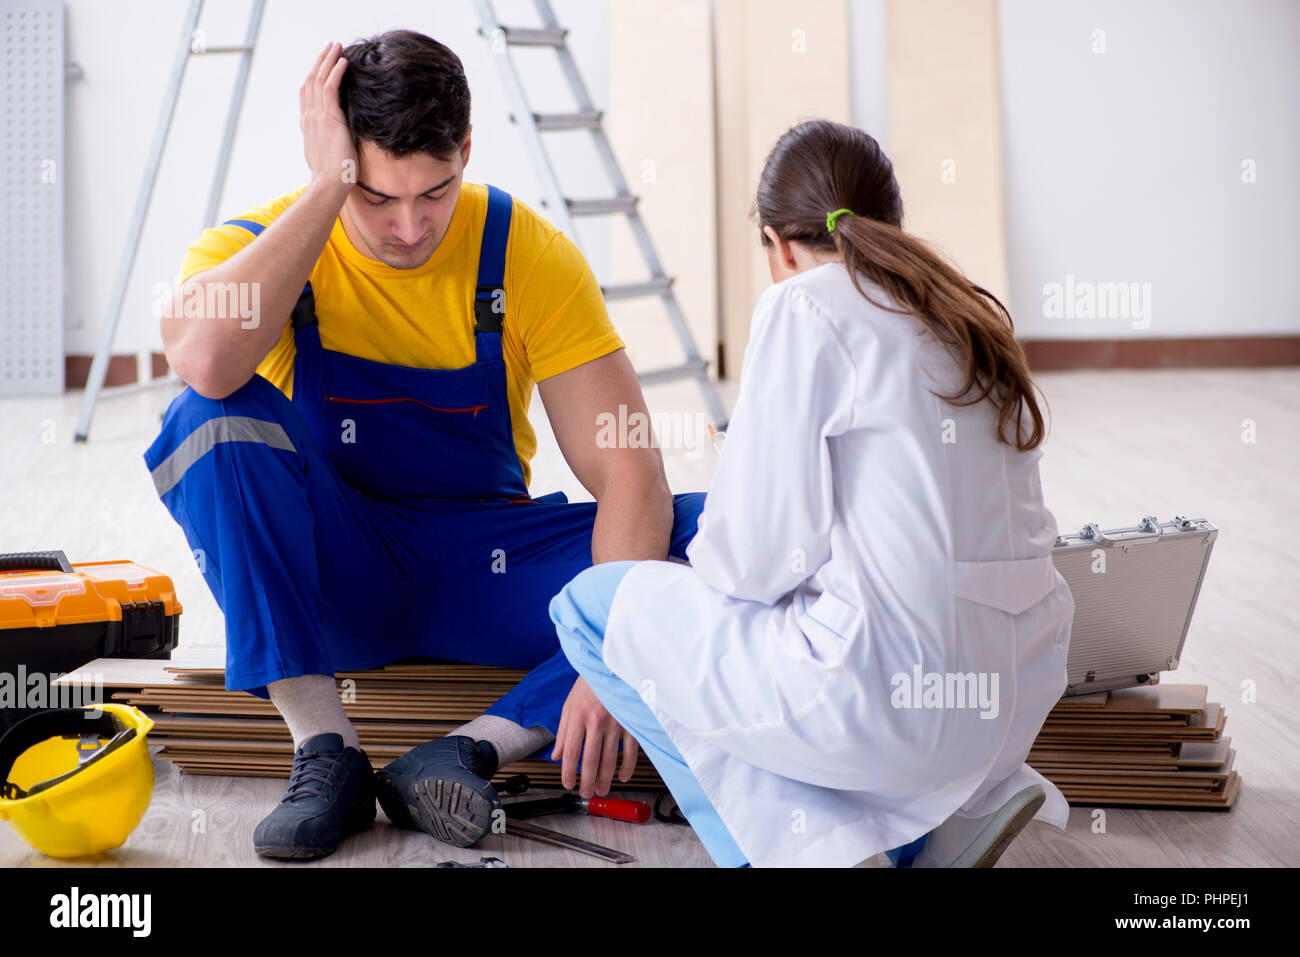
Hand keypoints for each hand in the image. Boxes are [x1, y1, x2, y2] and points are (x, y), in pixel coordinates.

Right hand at [300, 42, 356, 187]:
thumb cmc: (333, 177)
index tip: (322, 65)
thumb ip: (331, 143)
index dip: (314, 76)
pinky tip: (343, 61)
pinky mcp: (329, 119)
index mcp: (308, 126)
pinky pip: (330, 88)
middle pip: (311, 81)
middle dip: (320, 62)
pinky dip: (335, 72)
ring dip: (328, 60)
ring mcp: (317, 117)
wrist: (330, 184)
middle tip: (329, 47)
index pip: (307, 94)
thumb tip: (341, 141)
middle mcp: (309, 118)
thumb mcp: (329, 155)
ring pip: (319, 80)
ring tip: (336, 46)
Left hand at [551, 677, 639, 797]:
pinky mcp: (631, 722)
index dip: (568, 772)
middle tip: (586, 792)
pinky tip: (623, 776)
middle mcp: (596, 720)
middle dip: (587, 781)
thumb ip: (563, 731)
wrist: (612, 663)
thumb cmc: (590, 682)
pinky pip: (630, 750)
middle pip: (590, 760)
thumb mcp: (570, 704)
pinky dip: (627, 767)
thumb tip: (557, 755)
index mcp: (578, 716)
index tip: (568, 784)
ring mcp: (615, 722)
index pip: (571, 751)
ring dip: (605, 779)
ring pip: (610, 759)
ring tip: (601, 790)